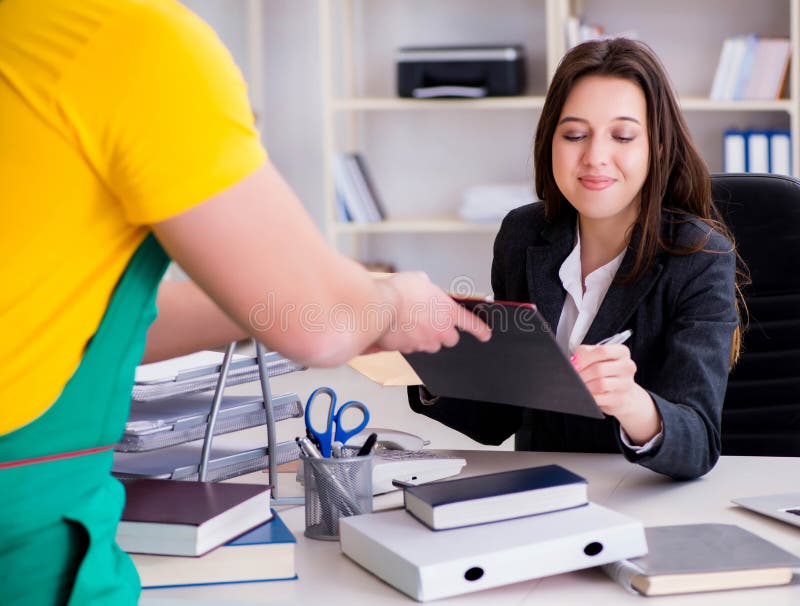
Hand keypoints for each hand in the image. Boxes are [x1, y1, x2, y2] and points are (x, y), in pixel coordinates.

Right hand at [372, 272, 490, 353]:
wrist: (377, 308)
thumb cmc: (398, 292)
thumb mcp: (419, 280)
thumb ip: (428, 288)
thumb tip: (424, 288)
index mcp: (448, 312)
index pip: (472, 324)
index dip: (480, 330)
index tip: (486, 335)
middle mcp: (440, 330)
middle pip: (450, 339)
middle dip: (443, 332)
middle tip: (432, 322)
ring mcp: (424, 342)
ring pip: (430, 345)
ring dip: (425, 337)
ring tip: (411, 323)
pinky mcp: (409, 350)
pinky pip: (412, 348)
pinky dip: (408, 340)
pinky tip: (399, 329)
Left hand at [571, 344, 660, 444]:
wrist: (623, 393)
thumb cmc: (606, 370)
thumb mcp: (597, 357)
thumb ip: (585, 354)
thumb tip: (573, 363)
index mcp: (622, 352)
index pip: (602, 351)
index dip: (584, 358)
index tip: (574, 364)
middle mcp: (627, 366)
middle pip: (599, 369)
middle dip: (581, 374)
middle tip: (573, 377)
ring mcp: (626, 384)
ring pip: (600, 384)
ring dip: (585, 385)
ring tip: (579, 385)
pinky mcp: (620, 399)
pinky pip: (600, 398)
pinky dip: (589, 396)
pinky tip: (586, 393)